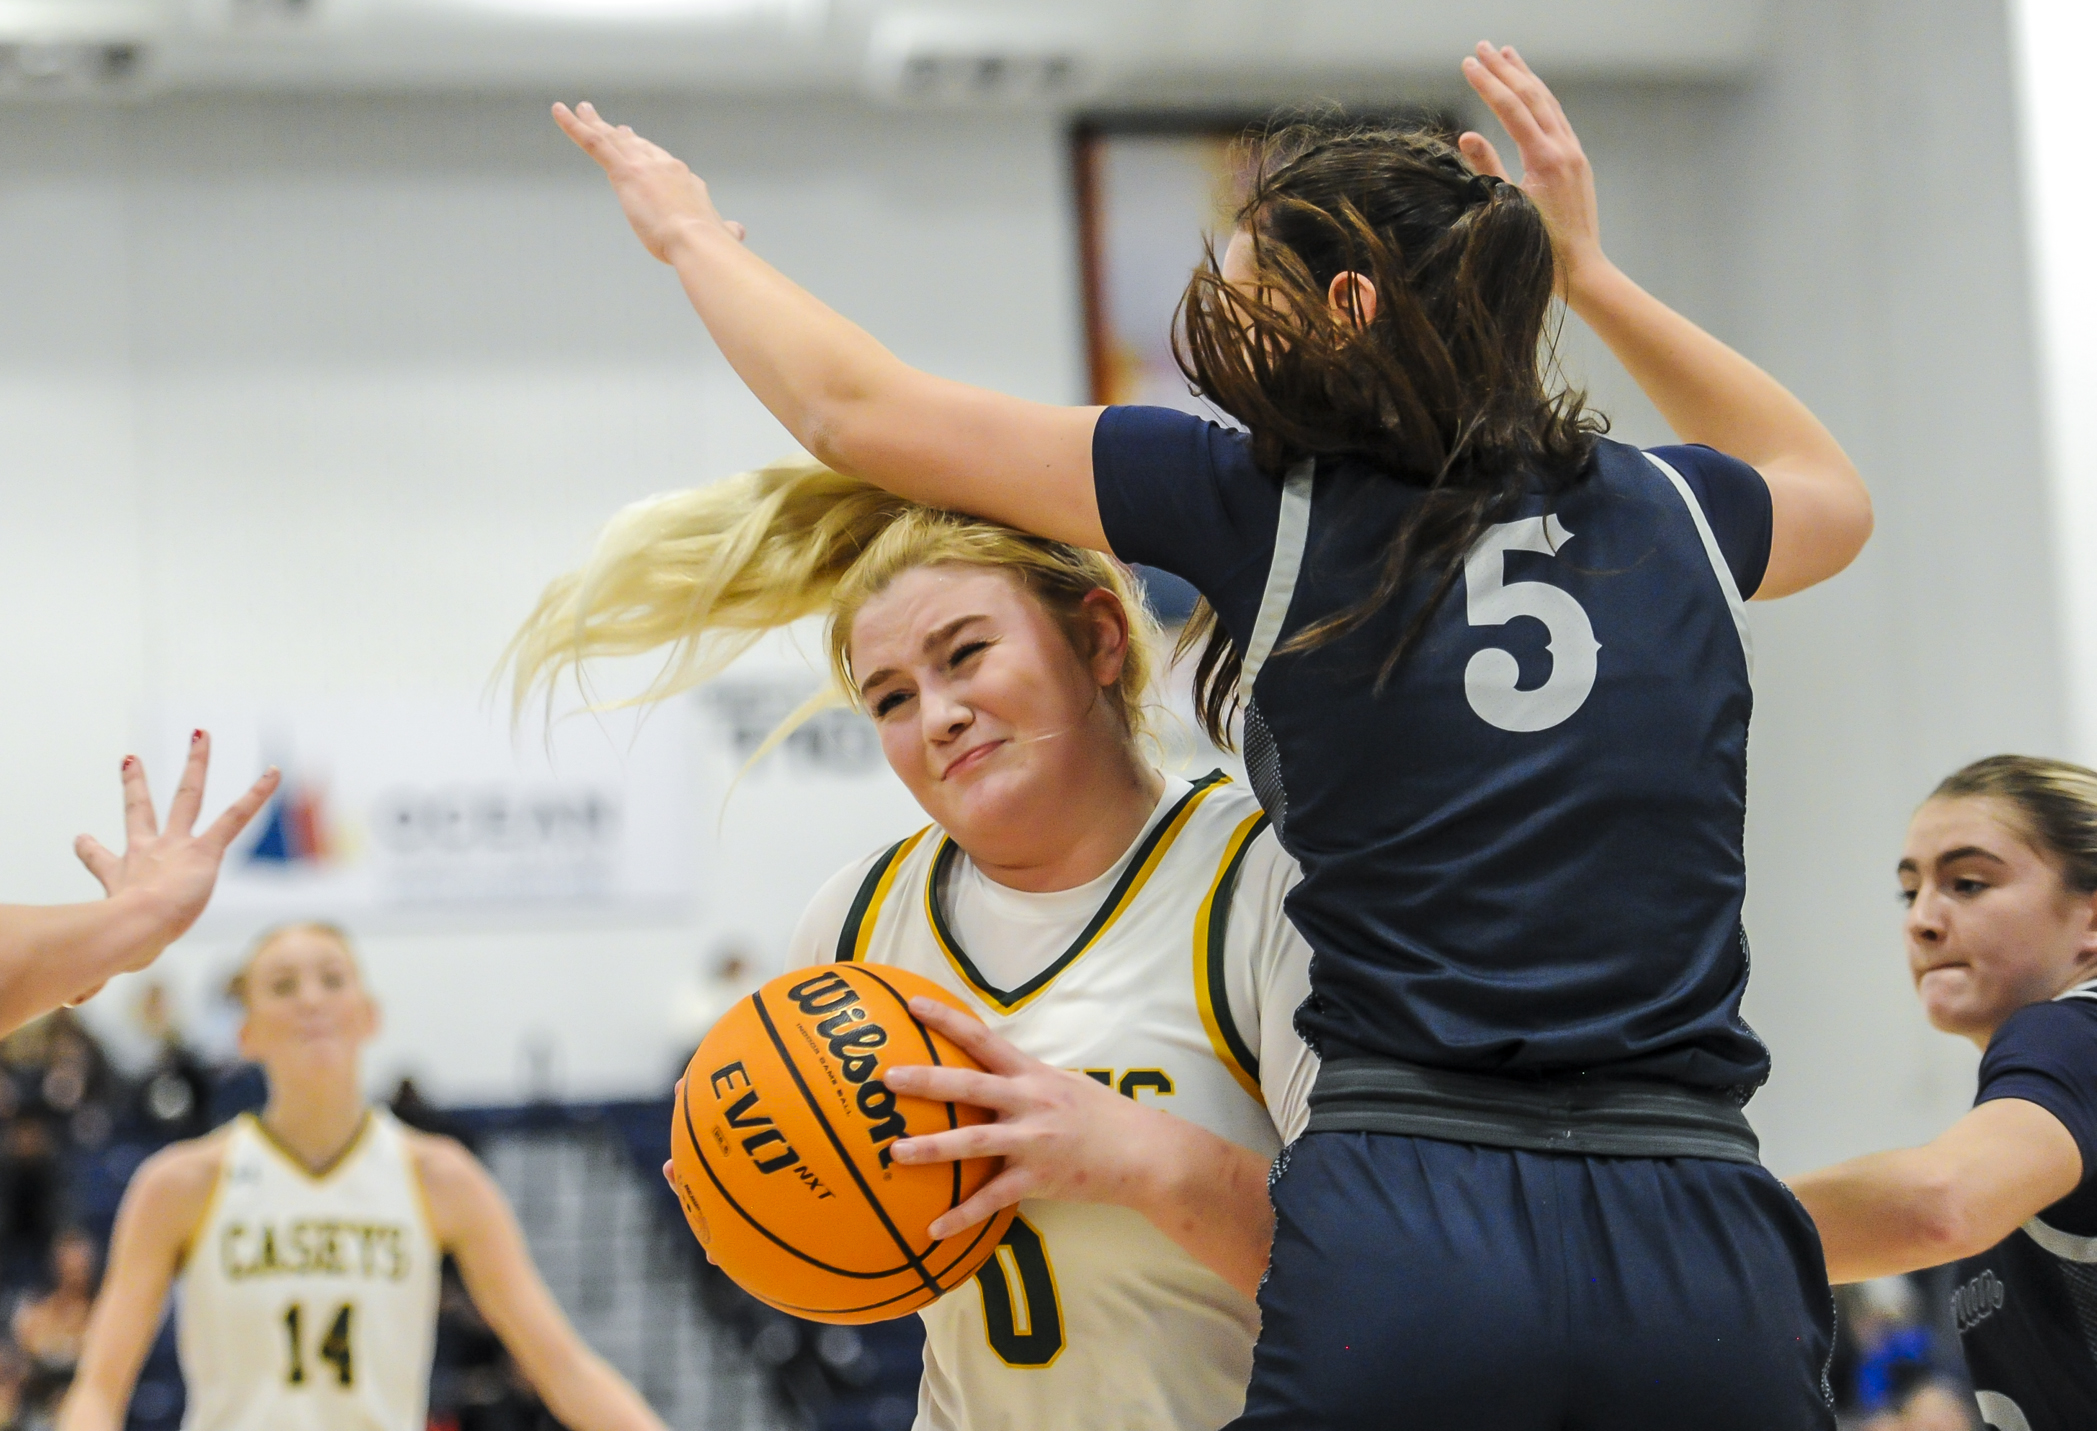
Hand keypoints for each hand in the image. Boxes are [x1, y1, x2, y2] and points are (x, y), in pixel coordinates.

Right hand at [73, 732, 280, 974]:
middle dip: (134, 783)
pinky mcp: (205, 850)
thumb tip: (72, 1004)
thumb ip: (89, 979)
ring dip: (196, 762)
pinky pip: (235, 815)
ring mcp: (175, 846)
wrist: (134, 929)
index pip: (101, 859)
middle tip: (129, 759)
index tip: (82, 839)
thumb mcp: (101, 959)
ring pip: (187, 794)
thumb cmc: (119, 946)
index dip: (90, 850)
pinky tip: (275, 772)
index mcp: (120, 877)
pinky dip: (257, 794)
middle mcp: (145, 852)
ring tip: (201, 733)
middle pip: (137, 810)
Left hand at [552, 101, 746, 262]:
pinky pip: (593, 142)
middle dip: (623, 134)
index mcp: (685, 181)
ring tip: (581, 109)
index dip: (651, 156)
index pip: (664, 164)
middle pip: (638, 145)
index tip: (642, 151)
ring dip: (594, 121)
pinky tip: (559, 111)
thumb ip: (727, 230)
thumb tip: (736, 232)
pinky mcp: (624, 170)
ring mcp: (643, 165)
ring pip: (612, 138)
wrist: (698, 240)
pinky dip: (574, 125)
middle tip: (612, 124)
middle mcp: (664, 166)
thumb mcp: (720, 234)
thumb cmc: (707, 244)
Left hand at [884, 996, 1177, 1238]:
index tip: (912, 1006)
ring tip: (896, 1152)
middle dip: (926, 1080)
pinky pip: (993, 1199)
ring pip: (974, 1140)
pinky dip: (962, 1215)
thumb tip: (988, 1069)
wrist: (1142, 1153)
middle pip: (969, 1084)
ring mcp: (1033, 1140)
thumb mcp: (1064, 1084)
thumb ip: (1025, 1078)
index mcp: (1032, 1073)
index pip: (982, 1038)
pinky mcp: (1039, 1178)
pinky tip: (933, 1229)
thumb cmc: (1102, 1116)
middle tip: (887, 1077)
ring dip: (932, 1147)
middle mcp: (1029, 1101)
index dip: (946, 1020)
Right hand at [1457, 42, 1606, 292]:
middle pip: (1532, 97)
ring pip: (1548, 103)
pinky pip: (1556, 119)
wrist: (1582, 271)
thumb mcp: (1506, 210)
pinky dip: (1539, 99)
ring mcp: (1574, 154)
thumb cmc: (1541, 251)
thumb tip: (1466, 134)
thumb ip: (1487, 169)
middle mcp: (1564, 150)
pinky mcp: (1576, 163)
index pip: (1512, 109)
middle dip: (1505, 70)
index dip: (1487, 84)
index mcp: (1546, 160)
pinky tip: (1530, 92)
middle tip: (1482, 47)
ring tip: (1507, 55)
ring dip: (1526, 77)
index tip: (1466, 63)